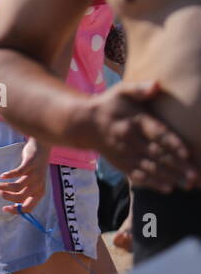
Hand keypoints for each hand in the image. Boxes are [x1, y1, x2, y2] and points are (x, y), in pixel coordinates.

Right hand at [0, 137, 48, 213]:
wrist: (42, 150)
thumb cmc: (35, 170)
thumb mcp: (33, 184)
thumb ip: (26, 194)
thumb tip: (15, 207)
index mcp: (39, 193)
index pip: (28, 208)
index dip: (15, 210)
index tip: (3, 208)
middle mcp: (38, 186)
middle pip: (20, 197)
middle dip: (6, 196)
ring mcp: (35, 175)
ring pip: (17, 186)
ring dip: (3, 187)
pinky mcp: (30, 164)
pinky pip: (18, 172)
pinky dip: (8, 175)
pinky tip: (2, 175)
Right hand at [77, 82, 196, 191]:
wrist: (83, 123)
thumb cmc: (110, 105)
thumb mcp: (121, 91)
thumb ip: (139, 88)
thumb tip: (156, 85)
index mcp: (135, 120)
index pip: (156, 133)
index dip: (172, 144)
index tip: (188, 154)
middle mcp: (130, 139)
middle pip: (156, 154)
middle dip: (177, 166)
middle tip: (195, 176)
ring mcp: (124, 153)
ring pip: (149, 167)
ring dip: (169, 177)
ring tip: (187, 185)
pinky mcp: (120, 163)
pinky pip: (137, 175)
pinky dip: (152, 183)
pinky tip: (167, 189)